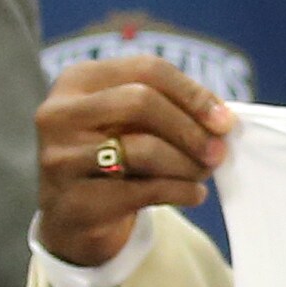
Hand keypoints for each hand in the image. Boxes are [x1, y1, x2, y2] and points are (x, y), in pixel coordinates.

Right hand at [37, 55, 233, 268]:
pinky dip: (181, 192)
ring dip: (188, 163)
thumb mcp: (129, 122)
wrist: (73, 217)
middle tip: (219, 151)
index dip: (193, 93)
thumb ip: (168, 108)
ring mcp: (62, 158)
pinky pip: (145, 190)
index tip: (225, 120)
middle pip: (141, 101)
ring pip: (144, 149)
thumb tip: (222, 119)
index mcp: (77, 81)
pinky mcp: (76, 201)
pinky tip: (194, 194)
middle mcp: (60, 114)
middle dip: (190, 128)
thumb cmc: (111, 157)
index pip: (147, 69)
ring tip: (203, 173)